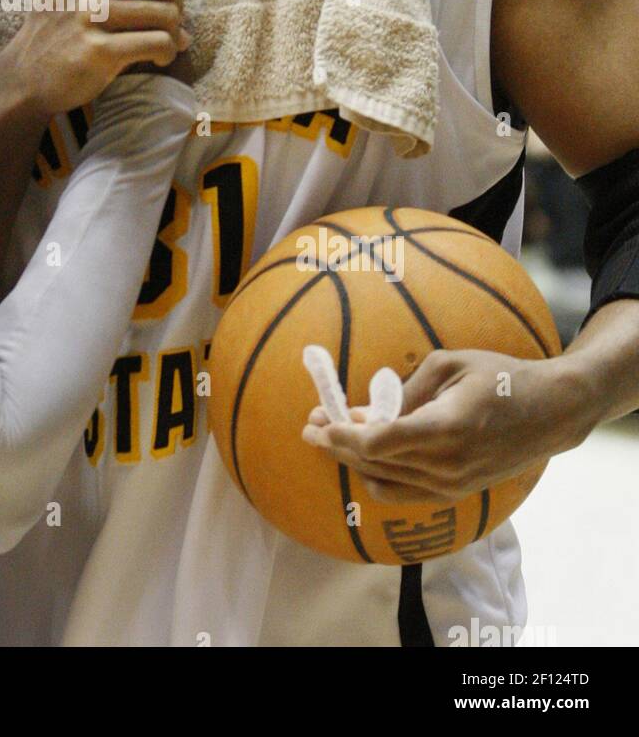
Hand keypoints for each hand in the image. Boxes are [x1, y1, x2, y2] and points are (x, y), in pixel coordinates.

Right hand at [4, 0, 188, 116]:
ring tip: (165, 41)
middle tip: (168, 24)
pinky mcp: (97, 48)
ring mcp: (87, 12)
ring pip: (166, 13)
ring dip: (174, 33)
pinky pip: (159, 43)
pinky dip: (167, 52)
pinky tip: (158, 57)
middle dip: (175, 6)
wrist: (28, 71)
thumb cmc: (64, 18)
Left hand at [300, 348, 587, 502]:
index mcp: (446, 429)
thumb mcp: (449, 366)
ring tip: (327, 436)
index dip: (340, 436)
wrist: (551, 413)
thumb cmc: (500, 376)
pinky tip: (362, 457)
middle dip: (335, 446)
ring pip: (385, 481)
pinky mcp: (457, 492)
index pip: (377, 444)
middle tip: (308, 425)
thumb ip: (404, 392)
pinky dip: (377, 477)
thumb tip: (362, 413)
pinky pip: (404, 492)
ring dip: (351, 461)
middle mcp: (448, 465)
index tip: (316, 420)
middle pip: (373, 464)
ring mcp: (453, 485)